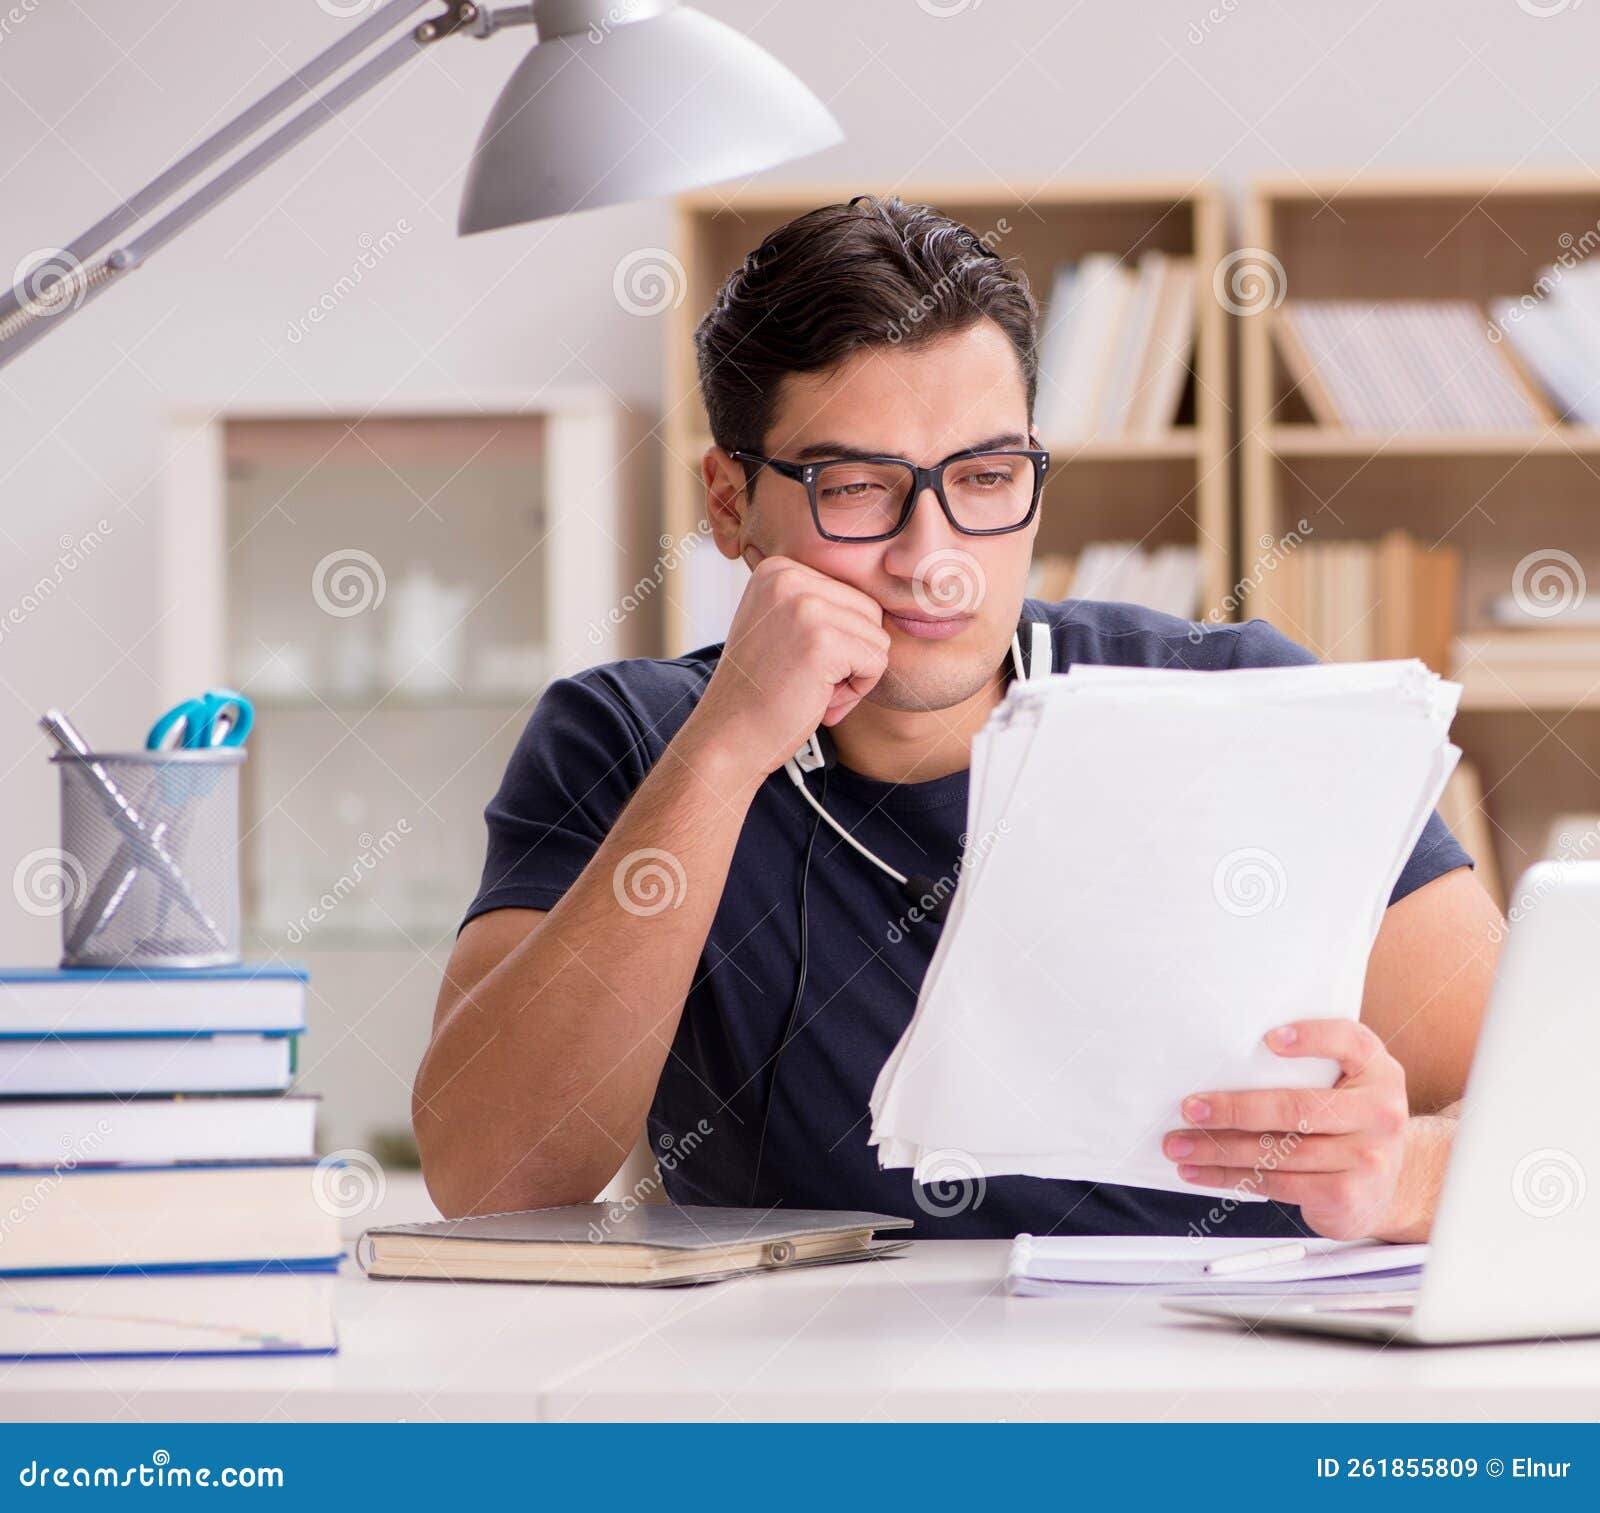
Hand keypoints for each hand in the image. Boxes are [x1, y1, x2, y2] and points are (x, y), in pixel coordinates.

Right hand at [680, 546, 889, 786]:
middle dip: (851, 654)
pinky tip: (820, 700)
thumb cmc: (759, 689)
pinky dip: (858, 690)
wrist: (728, 736)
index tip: (798, 661)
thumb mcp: (779, 625)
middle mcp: (788, 577)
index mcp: (777, 567)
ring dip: (855, 674)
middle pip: (869, 611)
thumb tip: (883, 597)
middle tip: (809, 681)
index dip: (838, 637)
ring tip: (811, 689)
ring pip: (876, 636)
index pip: (850, 593)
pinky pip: (876, 661)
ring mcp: (804, 607)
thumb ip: (816, 601)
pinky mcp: (822, 642)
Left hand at [1163, 1019, 1411, 1239]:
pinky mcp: (1344, 1194)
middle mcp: (1379, 1112)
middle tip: (1190, 1107)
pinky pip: (1275, 1183)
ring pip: (1277, 1151)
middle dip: (1234, 1109)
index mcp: (1377, 1070)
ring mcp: (1366, 1157)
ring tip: (1179, 1143)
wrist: (1388, 1190)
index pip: (1348, 1042)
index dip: (1311, 1038)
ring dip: (1218, 1148)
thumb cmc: (1349, 1124)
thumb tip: (1228, 1059)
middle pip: (1295, 1107)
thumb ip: (1315, 1065)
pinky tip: (1199, 1170)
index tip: (1268, 1039)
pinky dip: (1229, 1177)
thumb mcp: (1348, 1085)